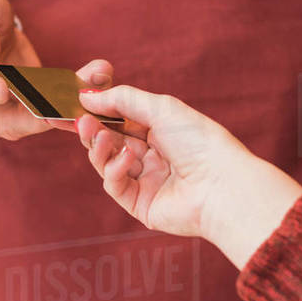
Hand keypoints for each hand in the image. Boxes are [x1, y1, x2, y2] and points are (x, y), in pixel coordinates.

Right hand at [0, 0, 111, 139]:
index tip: (4, 89)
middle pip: (2, 119)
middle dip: (40, 112)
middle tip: (69, 104)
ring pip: (31, 121)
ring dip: (66, 108)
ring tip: (95, 84)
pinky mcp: (21, 109)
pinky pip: (47, 111)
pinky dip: (72, 100)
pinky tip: (96, 83)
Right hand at [76, 81, 301, 268]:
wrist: (221, 184)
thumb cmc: (200, 140)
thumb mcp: (160, 108)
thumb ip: (122, 99)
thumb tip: (86, 95)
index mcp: (161, 132)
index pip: (121, 121)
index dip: (100, 113)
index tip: (80, 103)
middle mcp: (153, 157)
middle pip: (110, 142)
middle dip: (94, 131)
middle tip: (81, 121)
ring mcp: (146, 182)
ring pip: (108, 164)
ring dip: (100, 149)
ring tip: (101, 137)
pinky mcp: (141, 205)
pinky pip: (116, 186)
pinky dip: (115, 169)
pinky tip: (128, 158)